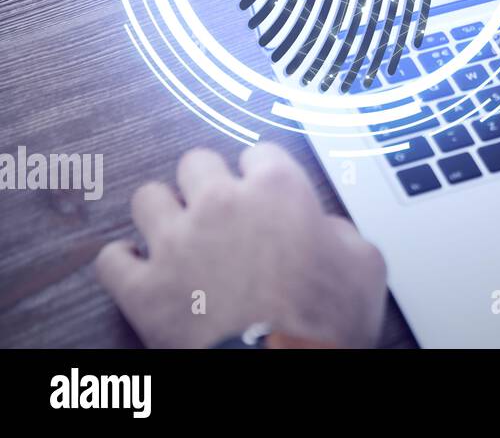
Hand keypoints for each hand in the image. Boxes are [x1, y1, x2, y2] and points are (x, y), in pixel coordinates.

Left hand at [96, 142, 386, 347]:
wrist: (283, 369)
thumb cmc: (325, 323)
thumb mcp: (365, 267)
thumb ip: (342, 234)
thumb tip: (330, 233)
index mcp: (278, 191)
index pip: (260, 153)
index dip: (263, 173)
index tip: (263, 188)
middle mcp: (221, 204)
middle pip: (196, 162)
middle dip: (207, 182)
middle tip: (218, 205)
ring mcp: (175, 244)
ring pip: (148, 198)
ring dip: (161, 213)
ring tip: (175, 230)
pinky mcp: (143, 288)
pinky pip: (111, 260)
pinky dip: (123, 265)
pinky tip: (138, 269)